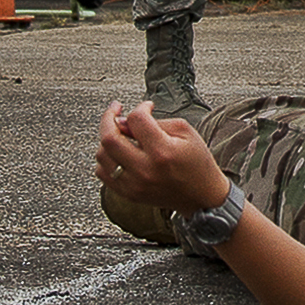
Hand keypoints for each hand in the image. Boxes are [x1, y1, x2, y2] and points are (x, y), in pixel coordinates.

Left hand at [97, 100, 228, 214]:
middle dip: (108, 117)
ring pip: (102, 156)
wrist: (202, 197)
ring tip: (120, 133)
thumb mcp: (185, 132)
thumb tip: (123, 120)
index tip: (147, 107)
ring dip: (107, 138)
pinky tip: (118, 152)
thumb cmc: (196, 162)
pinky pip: (103, 174)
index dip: (141, 107)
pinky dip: (106, 159)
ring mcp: (134, 185)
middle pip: (109, 139)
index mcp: (162, 151)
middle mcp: (145, 170)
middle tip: (115, 109)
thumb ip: (156, 122)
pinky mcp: (129, 194)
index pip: (136, 119)